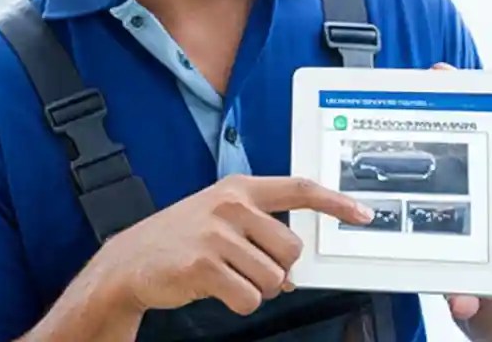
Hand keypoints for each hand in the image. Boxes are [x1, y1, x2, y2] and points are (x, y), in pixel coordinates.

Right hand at [95, 174, 374, 316]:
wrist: (130, 261)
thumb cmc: (179, 239)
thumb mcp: (220, 222)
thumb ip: (259, 235)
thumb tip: (294, 273)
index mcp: (238, 190)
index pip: (298, 189)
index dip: (334, 202)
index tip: (361, 213)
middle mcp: (231, 206)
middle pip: (292, 249)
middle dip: (277, 269)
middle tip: (245, 267)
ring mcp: (216, 235)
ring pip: (274, 279)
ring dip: (256, 288)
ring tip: (226, 276)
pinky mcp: (204, 266)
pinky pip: (250, 298)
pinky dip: (239, 303)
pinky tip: (216, 289)